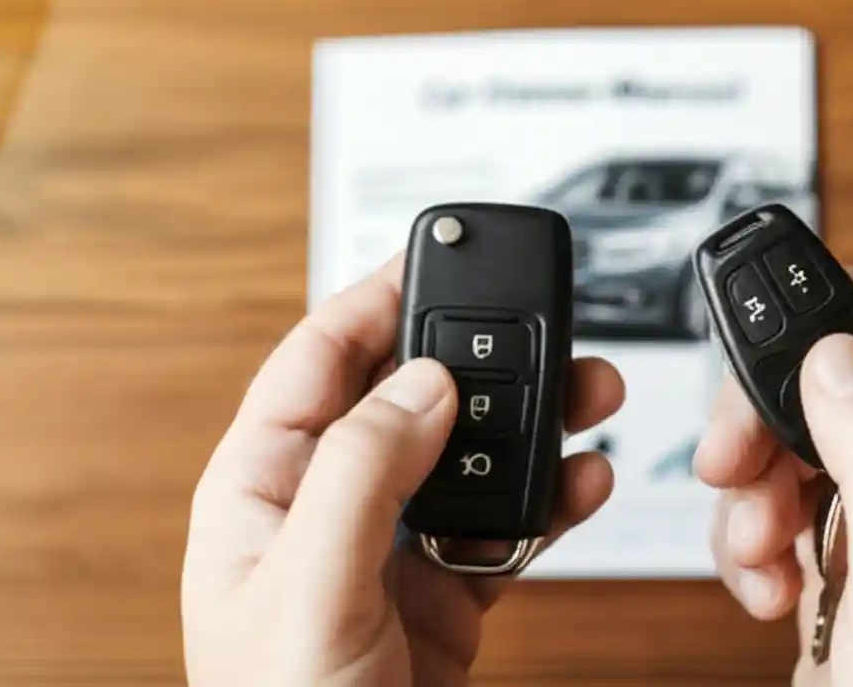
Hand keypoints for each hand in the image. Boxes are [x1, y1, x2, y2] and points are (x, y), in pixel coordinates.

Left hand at [182, 254, 623, 686]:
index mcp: (262, 489)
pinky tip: (585, 481)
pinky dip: (551, 503)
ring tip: (590, 396)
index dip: (372, 301)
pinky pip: (506, 528)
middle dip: (478, 360)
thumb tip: (419, 382)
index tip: (433, 258)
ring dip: (531, 427)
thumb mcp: (304, 586)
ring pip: (471, 459)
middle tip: (542, 326)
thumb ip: (360, 473)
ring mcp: (391, 550)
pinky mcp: (446, 593)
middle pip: (410, 400)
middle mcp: (328, 507)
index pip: (316, 363)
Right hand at [697, 268, 852, 685]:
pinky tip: (762, 588)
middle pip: (843, 392)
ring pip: (799, 452)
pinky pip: (779, 514)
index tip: (783, 300)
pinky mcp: (843, 570)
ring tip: (756, 550)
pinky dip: (750, 542)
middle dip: (774, 421)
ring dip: (755, 493)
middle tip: (732, 456)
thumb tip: (837, 355)